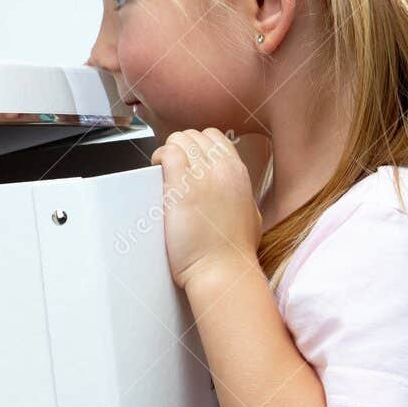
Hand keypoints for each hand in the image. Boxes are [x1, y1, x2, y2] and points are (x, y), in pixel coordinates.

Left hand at [149, 128, 262, 290]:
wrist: (223, 270)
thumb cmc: (234, 253)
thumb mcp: (250, 215)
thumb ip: (240, 196)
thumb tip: (233, 193)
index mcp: (239, 173)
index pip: (214, 138)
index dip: (198, 147)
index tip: (190, 163)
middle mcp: (222, 168)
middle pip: (194, 136)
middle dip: (181, 149)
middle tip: (174, 171)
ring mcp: (202, 175)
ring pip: (179, 139)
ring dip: (168, 152)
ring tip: (164, 173)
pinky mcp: (180, 186)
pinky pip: (167, 152)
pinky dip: (158, 158)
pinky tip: (157, 175)